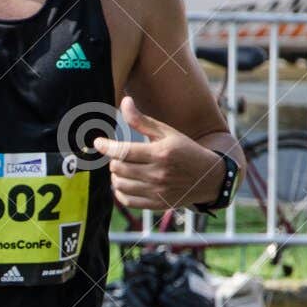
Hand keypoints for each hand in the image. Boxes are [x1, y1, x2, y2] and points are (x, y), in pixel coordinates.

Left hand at [93, 96, 224, 210]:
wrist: (208, 178)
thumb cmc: (185, 150)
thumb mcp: (167, 133)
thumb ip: (142, 120)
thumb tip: (124, 101)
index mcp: (160, 153)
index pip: (124, 151)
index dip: (106, 146)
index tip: (98, 142)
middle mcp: (158, 174)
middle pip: (119, 168)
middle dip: (114, 159)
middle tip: (119, 155)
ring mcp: (157, 191)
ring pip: (120, 184)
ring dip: (115, 175)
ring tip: (122, 168)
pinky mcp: (156, 204)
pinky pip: (127, 201)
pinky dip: (120, 192)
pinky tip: (124, 183)